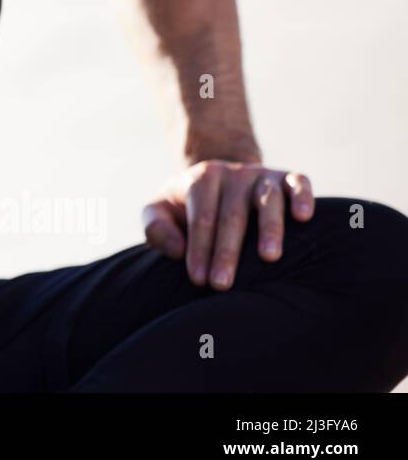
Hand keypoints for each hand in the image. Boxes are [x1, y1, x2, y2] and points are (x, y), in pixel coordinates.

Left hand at [142, 159, 314, 289]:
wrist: (217, 178)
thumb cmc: (186, 205)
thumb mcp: (160, 210)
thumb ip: (156, 227)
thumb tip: (178, 250)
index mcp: (201, 180)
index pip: (200, 218)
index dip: (199, 249)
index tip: (199, 280)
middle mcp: (233, 174)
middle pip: (231, 215)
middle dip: (227, 252)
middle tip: (223, 285)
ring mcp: (261, 174)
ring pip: (267, 199)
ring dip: (269, 227)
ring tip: (270, 257)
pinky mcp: (286, 177)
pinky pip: (298, 181)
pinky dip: (303, 196)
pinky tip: (304, 217)